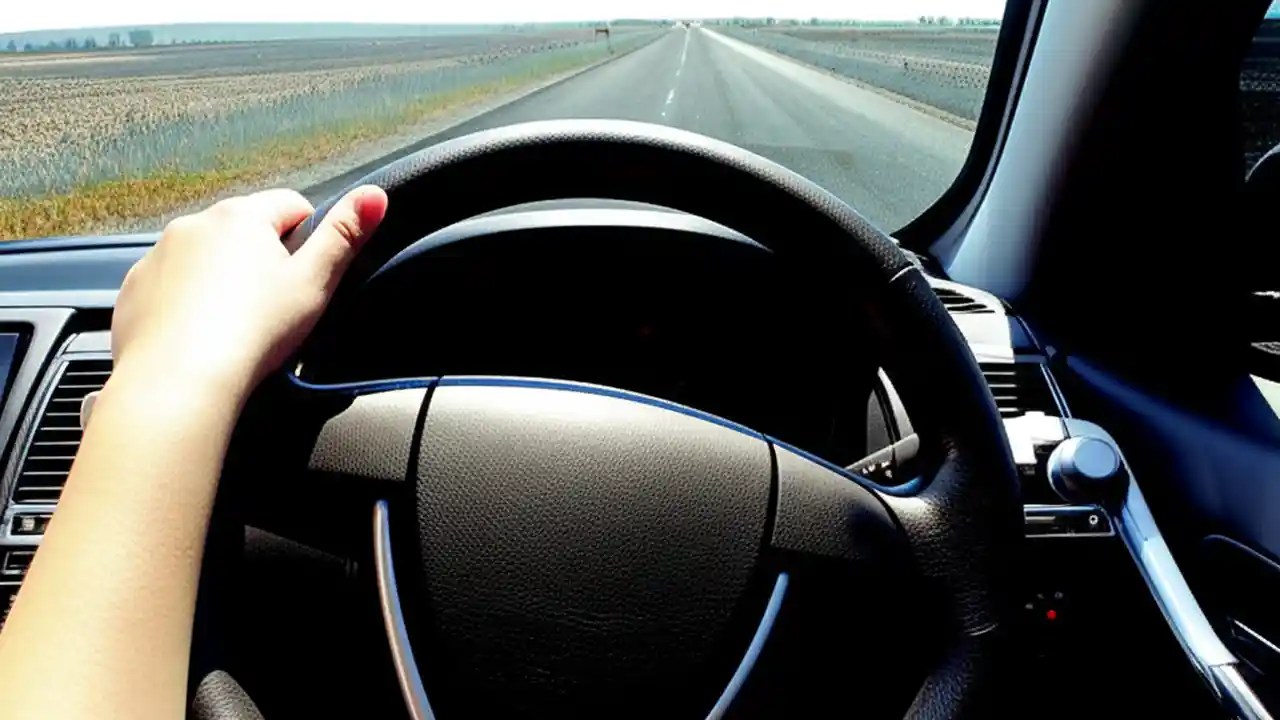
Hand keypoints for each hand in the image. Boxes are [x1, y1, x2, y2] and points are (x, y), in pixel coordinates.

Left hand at [111, 186, 387, 400]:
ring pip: (205, 260)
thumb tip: (376, 193)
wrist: (178, 381)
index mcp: (242, 215)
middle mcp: (194, 224)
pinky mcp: (135, 291)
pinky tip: (202, 339)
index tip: (308, 279)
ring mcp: (157, 256)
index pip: (292, 206)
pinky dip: (186, 306)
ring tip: (237, 329)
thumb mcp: (314, 283)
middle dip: (263, 262)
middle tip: (276, 310)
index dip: (309, 240)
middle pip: (245, 232)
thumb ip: (345, 235)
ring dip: (222, 281)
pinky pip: (170, 288)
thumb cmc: (253, 331)